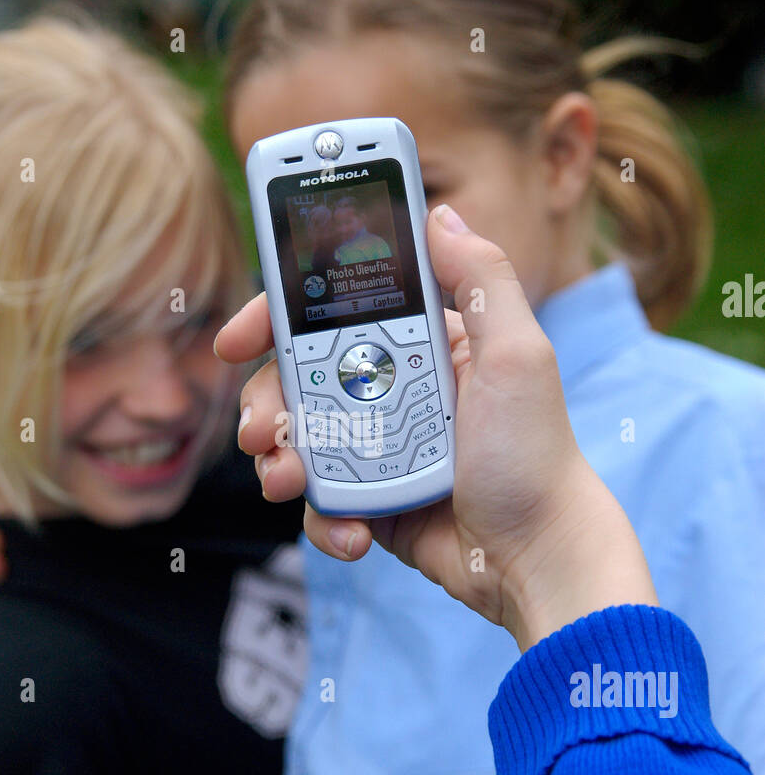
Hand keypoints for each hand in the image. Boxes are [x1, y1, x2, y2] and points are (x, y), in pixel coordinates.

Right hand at [215, 205, 655, 649]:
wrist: (536, 560)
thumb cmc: (536, 456)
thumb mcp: (519, 354)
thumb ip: (481, 279)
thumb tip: (437, 213)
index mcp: (424, 344)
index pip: (336, 311)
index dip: (279, 317)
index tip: (238, 337)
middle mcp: (395, 391)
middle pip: (299, 379)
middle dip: (267, 402)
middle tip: (260, 429)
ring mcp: (379, 448)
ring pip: (298, 441)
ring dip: (281, 462)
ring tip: (288, 482)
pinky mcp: (372, 503)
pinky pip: (321, 502)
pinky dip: (323, 518)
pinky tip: (352, 532)